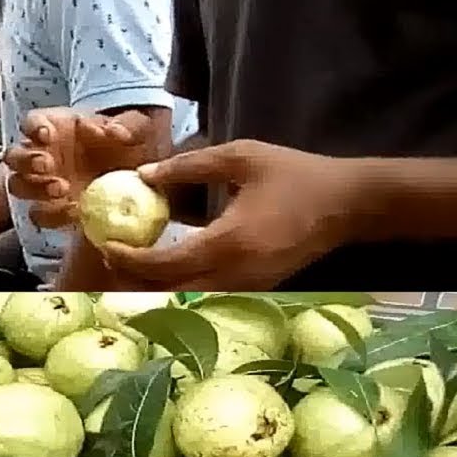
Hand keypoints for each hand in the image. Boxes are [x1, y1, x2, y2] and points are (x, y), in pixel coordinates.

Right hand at [4, 107, 169, 228]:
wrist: (135, 175)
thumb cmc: (127, 143)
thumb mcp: (136, 127)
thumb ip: (128, 125)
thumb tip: (114, 132)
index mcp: (54, 127)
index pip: (31, 122)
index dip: (34, 128)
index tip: (47, 135)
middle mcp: (41, 154)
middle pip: (14, 156)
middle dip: (26, 161)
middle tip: (48, 165)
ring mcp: (42, 182)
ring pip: (17, 185)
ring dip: (32, 188)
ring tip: (61, 189)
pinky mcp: (51, 208)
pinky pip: (38, 213)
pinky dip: (51, 214)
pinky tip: (74, 211)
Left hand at [100, 140, 357, 290]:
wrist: (350, 204)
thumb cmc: (295, 175)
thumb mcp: (241, 157)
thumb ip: (190, 165)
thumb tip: (144, 174)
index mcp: (229, 243)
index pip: (164, 265)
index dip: (129, 259)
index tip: (107, 244)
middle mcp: (236, 274)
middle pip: (169, 293)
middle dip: (133, 280)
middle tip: (111, 256)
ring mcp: (248, 287)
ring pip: (186, 299)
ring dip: (154, 286)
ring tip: (131, 261)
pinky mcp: (256, 289)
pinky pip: (206, 295)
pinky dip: (179, 285)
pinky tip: (165, 265)